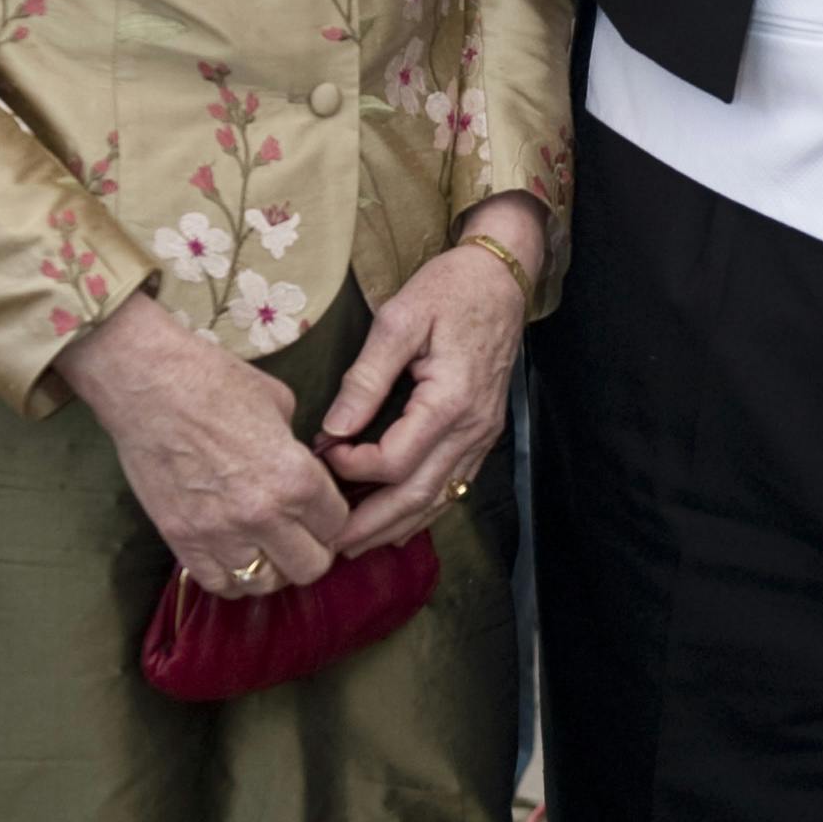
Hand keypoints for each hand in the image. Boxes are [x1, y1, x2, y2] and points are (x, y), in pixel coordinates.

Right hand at [51, 287, 351, 594]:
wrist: (147, 384)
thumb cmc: (214, 381)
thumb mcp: (279, 404)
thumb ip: (297, 447)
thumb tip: (303, 465)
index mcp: (296, 478)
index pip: (337, 524)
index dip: (332, 516)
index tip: (321, 509)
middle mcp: (263, 515)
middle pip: (311, 566)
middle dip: (312, 549)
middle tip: (300, 532)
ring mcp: (219, 533)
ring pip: (265, 583)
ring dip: (272, 566)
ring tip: (265, 545)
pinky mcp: (181, 540)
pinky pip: (218, 584)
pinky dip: (231, 576)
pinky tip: (232, 554)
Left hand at [316, 204, 538, 557]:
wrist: (500, 278)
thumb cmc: (448, 290)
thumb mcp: (398, 320)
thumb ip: (365, 378)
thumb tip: (333, 429)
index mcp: (449, 402)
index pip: (395, 461)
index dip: (353, 468)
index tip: (322, 453)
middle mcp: (472, 429)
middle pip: (418, 496)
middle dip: (372, 524)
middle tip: (330, 543)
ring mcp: (482, 436)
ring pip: (439, 499)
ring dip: (397, 525)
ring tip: (356, 542)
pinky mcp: (483, 434)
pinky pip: (452, 485)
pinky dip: (422, 509)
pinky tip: (396, 520)